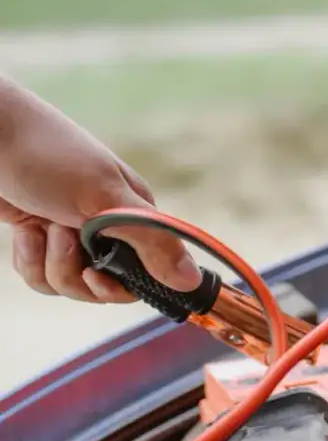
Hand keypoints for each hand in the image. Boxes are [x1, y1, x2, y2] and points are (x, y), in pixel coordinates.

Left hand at [0, 78, 200, 302]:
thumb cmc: (47, 155)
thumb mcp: (105, 200)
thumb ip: (151, 241)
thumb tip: (191, 280)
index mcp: (135, 216)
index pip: (145, 274)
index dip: (119, 286)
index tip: (95, 275)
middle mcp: (108, 228)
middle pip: (102, 286)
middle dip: (73, 271)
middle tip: (59, 234)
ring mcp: (73, 234)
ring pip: (67, 284)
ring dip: (46, 261)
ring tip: (39, 225)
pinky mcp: (41, 237)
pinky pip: (41, 273)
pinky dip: (28, 257)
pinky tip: (23, 229)